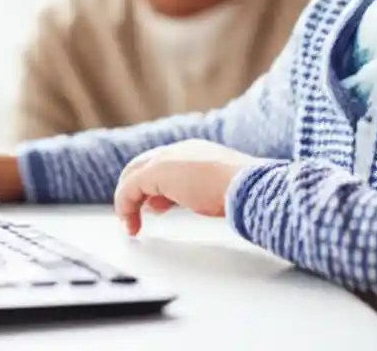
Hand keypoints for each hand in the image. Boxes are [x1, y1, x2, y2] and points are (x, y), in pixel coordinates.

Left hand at [113, 139, 262, 235]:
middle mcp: (180, 150)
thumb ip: (204, 193)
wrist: (251, 186)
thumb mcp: (222, 191)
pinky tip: (131, 225)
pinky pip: (129, 188)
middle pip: (143, 165)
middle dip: (136, 190)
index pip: (166, 164)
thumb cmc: (246, 192)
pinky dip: (125, 207)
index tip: (155, 206)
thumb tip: (195, 203)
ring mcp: (168, 158)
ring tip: (130, 223)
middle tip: (134, 214)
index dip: (157, 186)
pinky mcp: (157, 172)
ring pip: (133, 175)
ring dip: (129, 200)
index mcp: (198, 152)